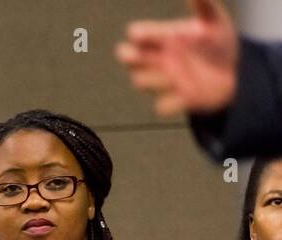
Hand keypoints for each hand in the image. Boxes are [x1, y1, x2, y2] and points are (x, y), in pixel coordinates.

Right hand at [116, 0, 237, 116]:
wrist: (234, 73)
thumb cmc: (218, 44)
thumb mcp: (215, 20)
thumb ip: (203, 4)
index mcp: (162, 38)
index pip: (138, 34)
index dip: (137, 34)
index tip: (138, 34)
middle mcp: (157, 59)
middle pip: (129, 58)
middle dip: (129, 56)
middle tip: (133, 53)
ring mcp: (163, 81)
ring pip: (140, 81)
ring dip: (153, 78)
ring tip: (175, 74)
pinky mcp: (174, 101)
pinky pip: (162, 106)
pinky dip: (170, 102)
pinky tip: (186, 94)